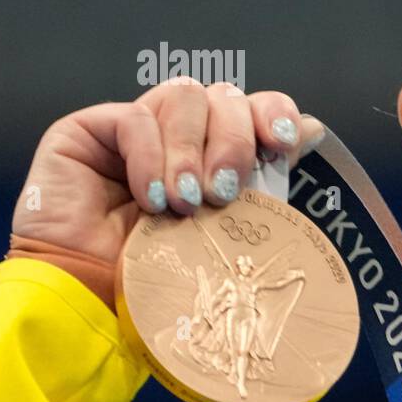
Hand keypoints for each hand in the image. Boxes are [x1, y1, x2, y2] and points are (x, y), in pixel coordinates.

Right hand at [11, 78, 325, 267]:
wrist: (102, 306)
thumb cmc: (167, 277)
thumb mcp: (231, 224)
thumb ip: (266, 174)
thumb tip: (313, 129)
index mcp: (215, 152)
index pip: (252, 104)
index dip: (273, 111)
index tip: (283, 141)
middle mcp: (179, 135)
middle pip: (224, 96)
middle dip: (234, 142)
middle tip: (224, 194)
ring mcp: (135, 129)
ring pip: (185, 96)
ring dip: (191, 153)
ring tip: (184, 204)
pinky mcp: (89, 130)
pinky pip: (136, 118)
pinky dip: (150, 159)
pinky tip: (150, 201)